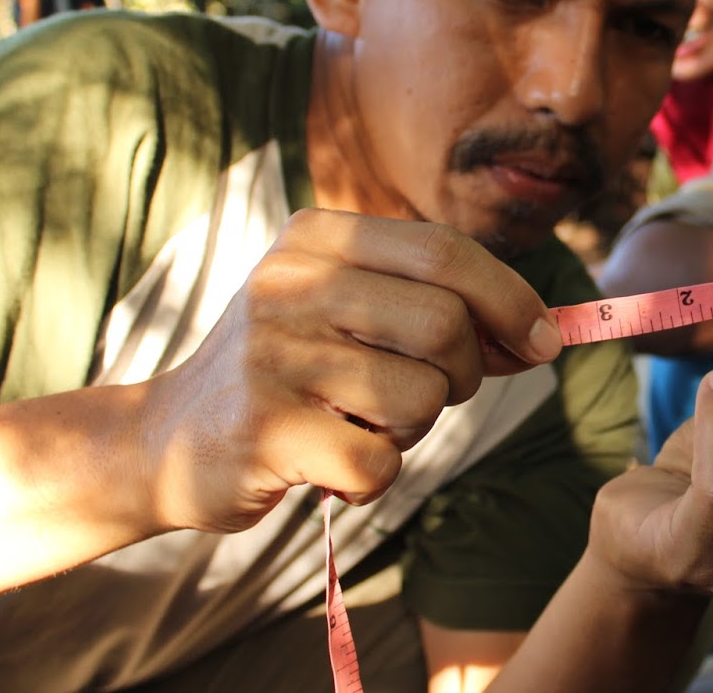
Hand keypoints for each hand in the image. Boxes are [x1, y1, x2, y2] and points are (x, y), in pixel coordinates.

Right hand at [139, 209, 562, 534]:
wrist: (167, 439)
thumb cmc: (292, 370)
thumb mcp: (353, 309)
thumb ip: (441, 307)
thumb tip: (543, 333)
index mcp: (316, 236)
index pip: (446, 251)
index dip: (512, 298)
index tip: (544, 339)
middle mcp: (288, 283)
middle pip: (446, 323)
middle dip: (465, 372)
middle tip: (430, 392)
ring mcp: (271, 355)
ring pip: (421, 397)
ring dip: (413, 428)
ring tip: (359, 421)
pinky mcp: (263, 430)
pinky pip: (380, 464)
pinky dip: (374, 477)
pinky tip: (331, 461)